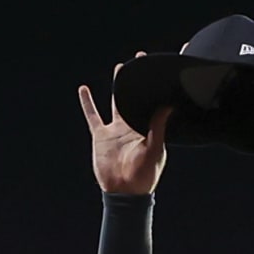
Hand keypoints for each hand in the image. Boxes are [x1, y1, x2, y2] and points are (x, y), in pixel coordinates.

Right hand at [77, 53, 172, 194]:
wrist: (124, 191)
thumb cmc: (145, 175)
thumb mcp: (155, 149)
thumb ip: (160, 126)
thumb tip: (169, 104)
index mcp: (149, 129)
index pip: (155, 102)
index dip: (158, 87)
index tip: (162, 68)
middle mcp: (133, 126)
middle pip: (137, 97)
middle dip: (139, 81)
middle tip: (142, 61)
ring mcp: (116, 130)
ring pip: (116, 102)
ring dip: (118, 86)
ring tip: (120, 69)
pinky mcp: (101, 136)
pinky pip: (93, 116)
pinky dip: (87, 103)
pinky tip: (84, 89)